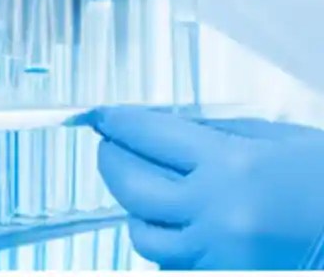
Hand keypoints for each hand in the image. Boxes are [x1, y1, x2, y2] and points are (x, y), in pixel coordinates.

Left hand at [90, 106, 323, 268]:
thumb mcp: (278, 141)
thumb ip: (215, 136)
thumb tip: (159, 129)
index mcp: (235, 167)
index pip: (148, 136)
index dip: (118, 123)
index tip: (103, 117)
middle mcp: (220, 214)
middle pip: (130, 185)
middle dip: (113, 160)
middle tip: (111, 146)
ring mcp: (221, 256)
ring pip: (143, 234)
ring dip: (138, 210)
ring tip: (149, 191)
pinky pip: (173, 265)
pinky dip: (169, 246)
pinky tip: (182, 227)